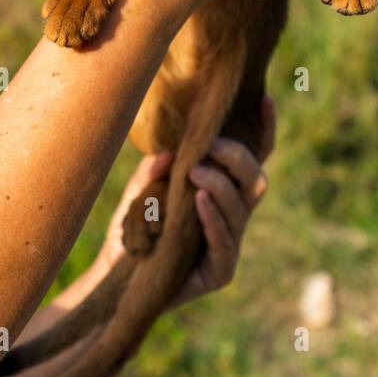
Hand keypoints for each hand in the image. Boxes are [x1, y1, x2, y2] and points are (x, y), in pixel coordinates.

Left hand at [94, 97, 275, 305]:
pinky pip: (225, 244)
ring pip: (242, 208)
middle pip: (256, 179)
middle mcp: (231, 216)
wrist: (113, 278)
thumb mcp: (140, 192)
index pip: (253, 158)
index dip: (264, 130)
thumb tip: (169, 152)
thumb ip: (154, 171)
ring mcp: (228, 244)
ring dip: (221, 185)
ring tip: (196, 172)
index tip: (263, 98)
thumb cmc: (132, 231)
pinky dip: (214, 220)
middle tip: (211, 146)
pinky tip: (200, 202)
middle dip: (238, 158)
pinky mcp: (219, 272)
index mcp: (221, 192)